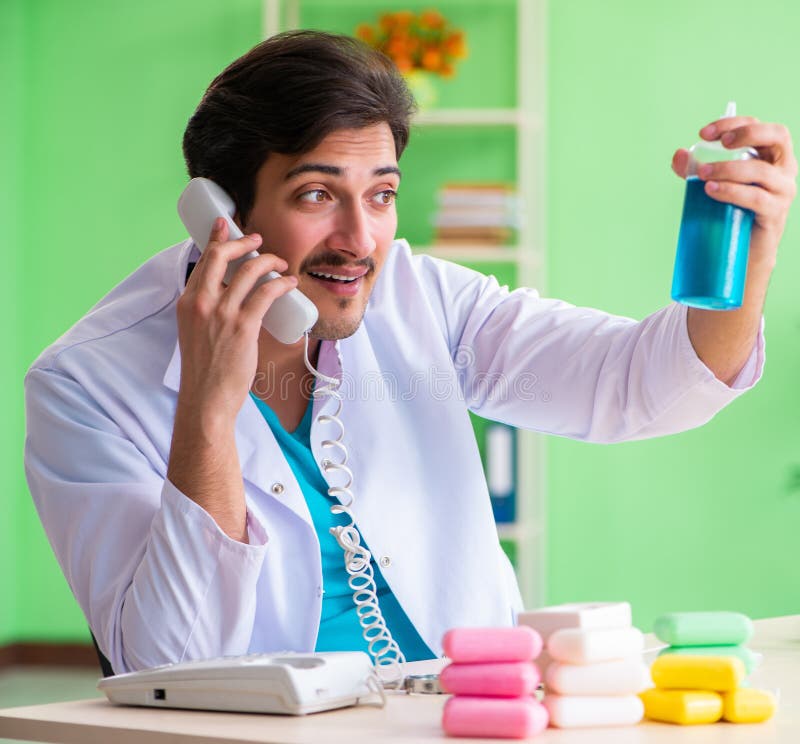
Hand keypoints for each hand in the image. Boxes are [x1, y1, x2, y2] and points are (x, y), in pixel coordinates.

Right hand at [175, 217, 297, 428]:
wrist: (206, 399)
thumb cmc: (206, 370)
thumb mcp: (196, 331)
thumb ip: (208, 311)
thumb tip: (232, 297)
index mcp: (187, 302)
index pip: (203, 260)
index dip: (217, 238)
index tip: (227, 225)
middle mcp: (201, 303)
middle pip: (222, 255)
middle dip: (243, 241)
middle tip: (258, 241)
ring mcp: (222, 314)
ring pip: (249, 271)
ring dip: (269, 261)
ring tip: (280, 264)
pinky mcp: (243, 327)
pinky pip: (267, 293)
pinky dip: (282, 283)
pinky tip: (289, 283)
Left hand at [671, 116, 797, 267]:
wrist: (745, 251)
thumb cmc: (731, 212)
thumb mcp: (714, 184)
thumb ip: (696, 169)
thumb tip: (679, 155)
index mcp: (771, 155)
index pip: (760, 127)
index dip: (734, 124)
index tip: (704, 133)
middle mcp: (783, 168)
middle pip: (777, 136)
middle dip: (746, 134)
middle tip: (719, 143)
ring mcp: (783, 190)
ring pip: (760, 170)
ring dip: (728, 168)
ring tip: (702, 174)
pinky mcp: (775, 212)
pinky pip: (755, 198)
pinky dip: (731, 191)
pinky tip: (711, 190)